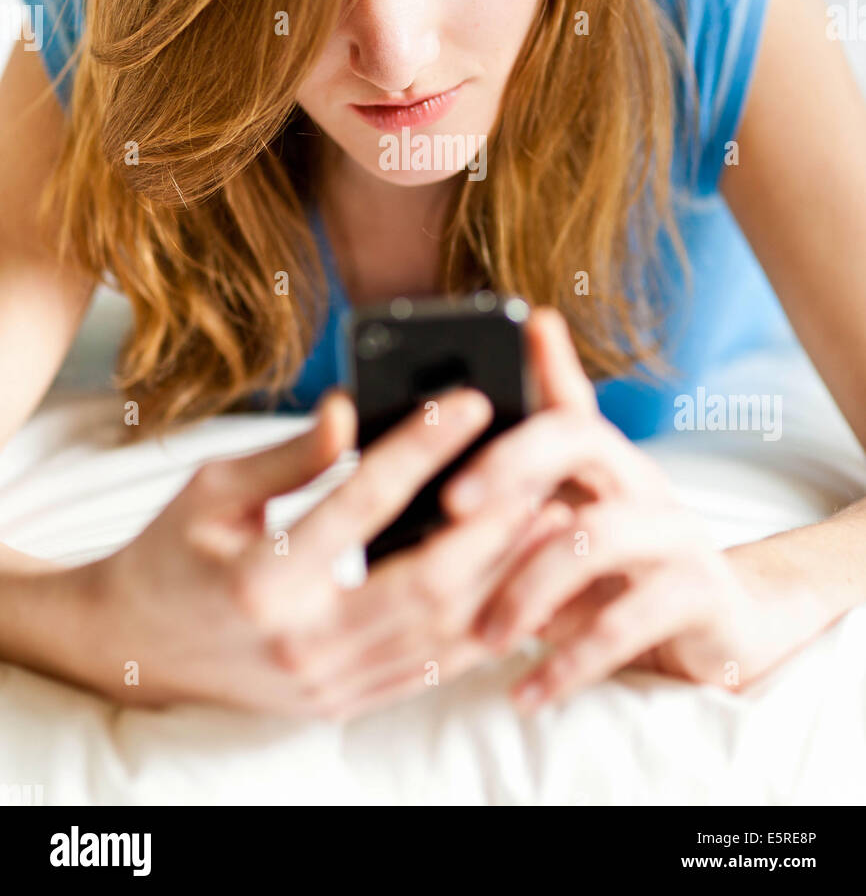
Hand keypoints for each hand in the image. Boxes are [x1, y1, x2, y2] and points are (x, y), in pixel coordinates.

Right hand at [82, 385, 553, 717]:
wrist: (132, 650)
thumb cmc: (170, 554)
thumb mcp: (212, 491)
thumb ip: (289, 456)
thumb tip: (350, 410)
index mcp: (264, 579)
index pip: (361, 500)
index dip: (421, 446)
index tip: (469, 401)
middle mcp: (303, 641)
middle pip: (426, 580)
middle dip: (493, 523)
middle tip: (541, 470)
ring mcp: (328, 683)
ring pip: (441, 632)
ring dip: (503, 576)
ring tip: (549, 522)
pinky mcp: (343, 704)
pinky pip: (429, 670)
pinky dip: (479, 628)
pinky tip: (515, 583)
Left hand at [440, 307, 828, 710]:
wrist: (731, 631)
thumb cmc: (627, 581)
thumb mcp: (567, 543)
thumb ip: (515, 516)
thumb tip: (427, 516)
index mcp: (607, 462)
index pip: (561, 407)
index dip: (517, 401)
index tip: (458, 421)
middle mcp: (644, 483)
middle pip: (581, 438)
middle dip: (510, 465)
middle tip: (451, 509)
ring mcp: (677, 533)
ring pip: (595, 535)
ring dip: (528, 586)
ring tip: (487, 636)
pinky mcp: (700, 594)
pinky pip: (625, 622)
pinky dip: (568, 661)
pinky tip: (527, 692)